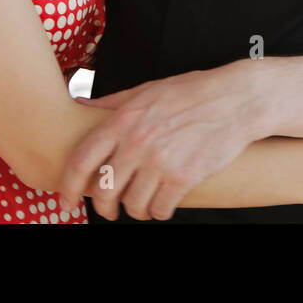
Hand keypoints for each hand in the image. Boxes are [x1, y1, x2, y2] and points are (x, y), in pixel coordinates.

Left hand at [57, 60, 265, 221]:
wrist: (237, 99)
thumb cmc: (192, 92)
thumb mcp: (147, 90)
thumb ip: (112, 103)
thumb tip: (80, 104)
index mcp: (124, 120)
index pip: (81, 160)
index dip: (68, 187)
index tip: (65, 201)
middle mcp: (138, 142)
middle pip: (105, 191)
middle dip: (104, 208)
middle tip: (111, 211)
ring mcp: (160, 161)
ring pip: (133, 205)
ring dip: (136, 210)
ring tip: (143, 205)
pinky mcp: (184, 176)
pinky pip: (160, 209)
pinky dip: (160, 211)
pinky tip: (164, 204)